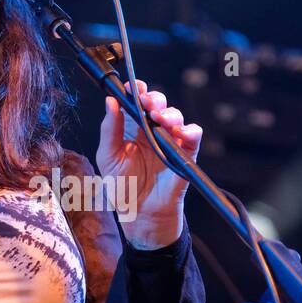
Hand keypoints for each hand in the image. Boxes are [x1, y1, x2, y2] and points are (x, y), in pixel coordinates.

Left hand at [96, 78, 202, 247]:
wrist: (138, 215)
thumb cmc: (122, 187)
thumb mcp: (108, 157)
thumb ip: (109, 129)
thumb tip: (110, 100)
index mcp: (132, 129)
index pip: (137, 101)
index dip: (136, 90)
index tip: (133, 87)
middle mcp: (152, 131)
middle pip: (158, 103)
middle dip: (154, 98)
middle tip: (147, 103)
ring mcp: (170, 141)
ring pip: (175, 116)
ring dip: (169, 113)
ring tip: (159, 119)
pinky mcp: (185, 154)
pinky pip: (193, 135)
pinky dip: (190, 130)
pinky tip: (180, 133)